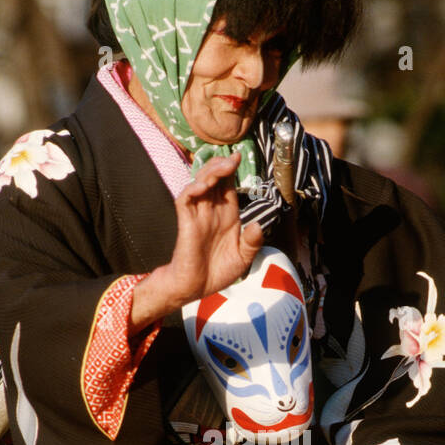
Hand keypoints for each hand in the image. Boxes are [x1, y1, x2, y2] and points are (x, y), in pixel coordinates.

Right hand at [129, 152, 262, 332]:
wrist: (197, 288)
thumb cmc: (218, 272)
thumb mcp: (243, 257)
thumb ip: (252, 242)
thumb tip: (258, 226)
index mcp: (226, 215)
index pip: (227, 186)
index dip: (231, 170)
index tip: (240, 156)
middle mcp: (211, 211)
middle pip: (214, 179)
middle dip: (222, 165)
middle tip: (233, 157)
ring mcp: (198, 214)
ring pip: (200, 184)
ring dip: (209, 172)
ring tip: (223, 166)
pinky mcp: (186, 221)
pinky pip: (186, 199)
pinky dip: (193, 189)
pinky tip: (204, 185)